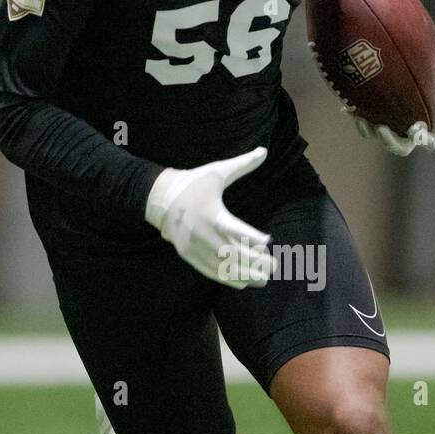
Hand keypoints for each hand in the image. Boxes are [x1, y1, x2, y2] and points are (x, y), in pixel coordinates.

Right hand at [145, 146, 277, 287]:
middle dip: (254, 262)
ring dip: (244, 274)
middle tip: (274, 266)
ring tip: (264, 279)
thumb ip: (242, 164)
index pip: (233, 228)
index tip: (268, 241)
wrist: (160, 198)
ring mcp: (194, 247)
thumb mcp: (217, 171)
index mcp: (210, 212)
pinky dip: (227, 279)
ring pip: (222, 267)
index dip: (251, 237)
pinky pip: (210, 271)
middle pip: (231, 253)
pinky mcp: (188, 255)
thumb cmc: (193, 183)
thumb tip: (264, 150)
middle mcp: (201, 233)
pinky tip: (244, 283)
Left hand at [345, 61, 434, 154]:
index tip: (417, 130)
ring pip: (376, 136)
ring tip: (360, 115)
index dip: (424, 139)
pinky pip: (363, 126)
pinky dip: (356, 116)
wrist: (409, 76)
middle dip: (389, 141)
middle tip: (381, 128)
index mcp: (427, 129)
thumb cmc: (433, 80)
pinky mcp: (373, 122)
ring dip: (368, 129)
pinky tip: (348, 107)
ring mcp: (389, 130)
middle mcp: (407, 134)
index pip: (429, 141)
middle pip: (399, 148)